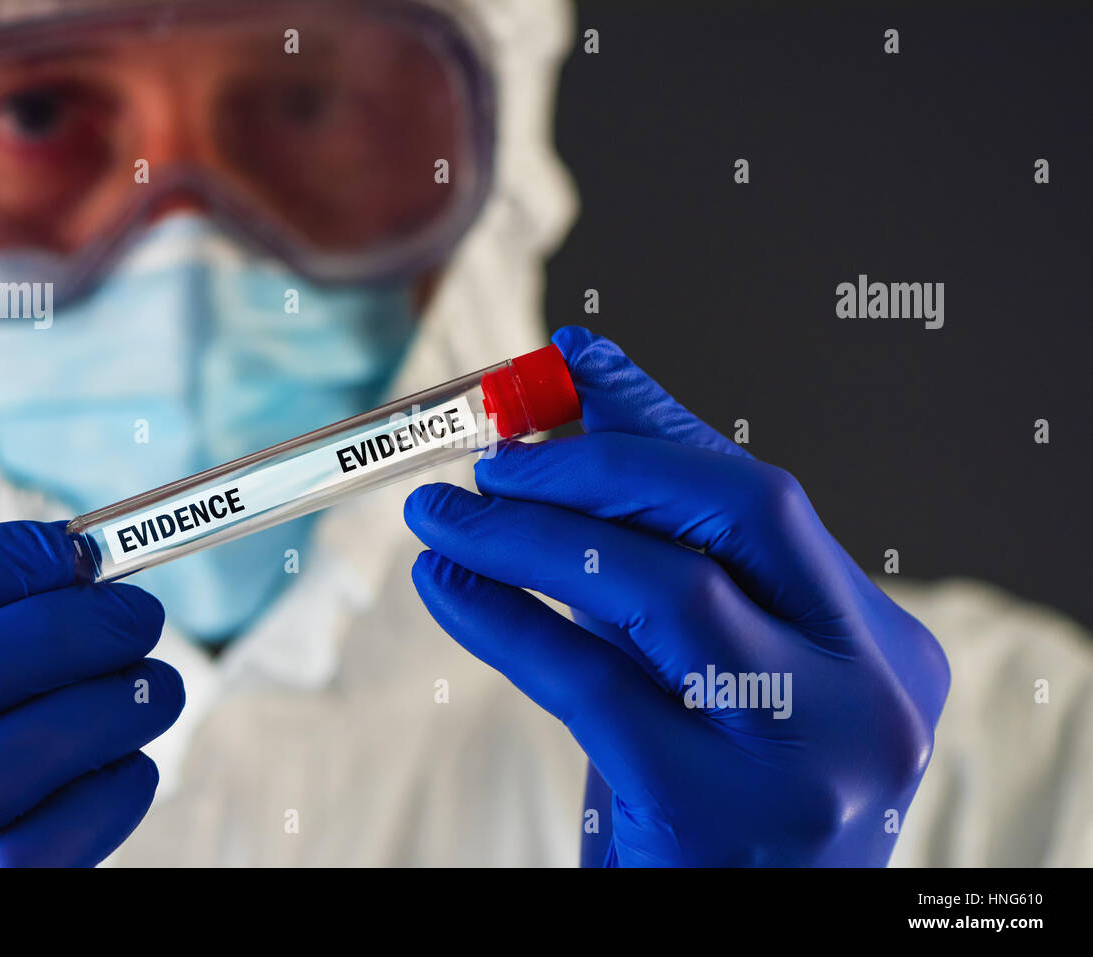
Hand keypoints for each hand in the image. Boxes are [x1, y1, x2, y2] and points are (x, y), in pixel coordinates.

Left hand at [404, 326, 949, 865]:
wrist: (735, 939)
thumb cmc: (717, 814)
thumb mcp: (710, 685)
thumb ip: (658, 574)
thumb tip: (565, 443)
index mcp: (883, 649)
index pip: (759, 497)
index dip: (658, 417)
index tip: (572, 357)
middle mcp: (869, 692)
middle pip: (736, 511)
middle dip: (601, 463)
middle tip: (496, 456)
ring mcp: (804, 753)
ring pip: (659, 588)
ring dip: (531, 534)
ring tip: (443, 515)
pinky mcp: (716, 810)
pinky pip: (587, 680)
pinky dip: (503, 618)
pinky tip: (448, 586)